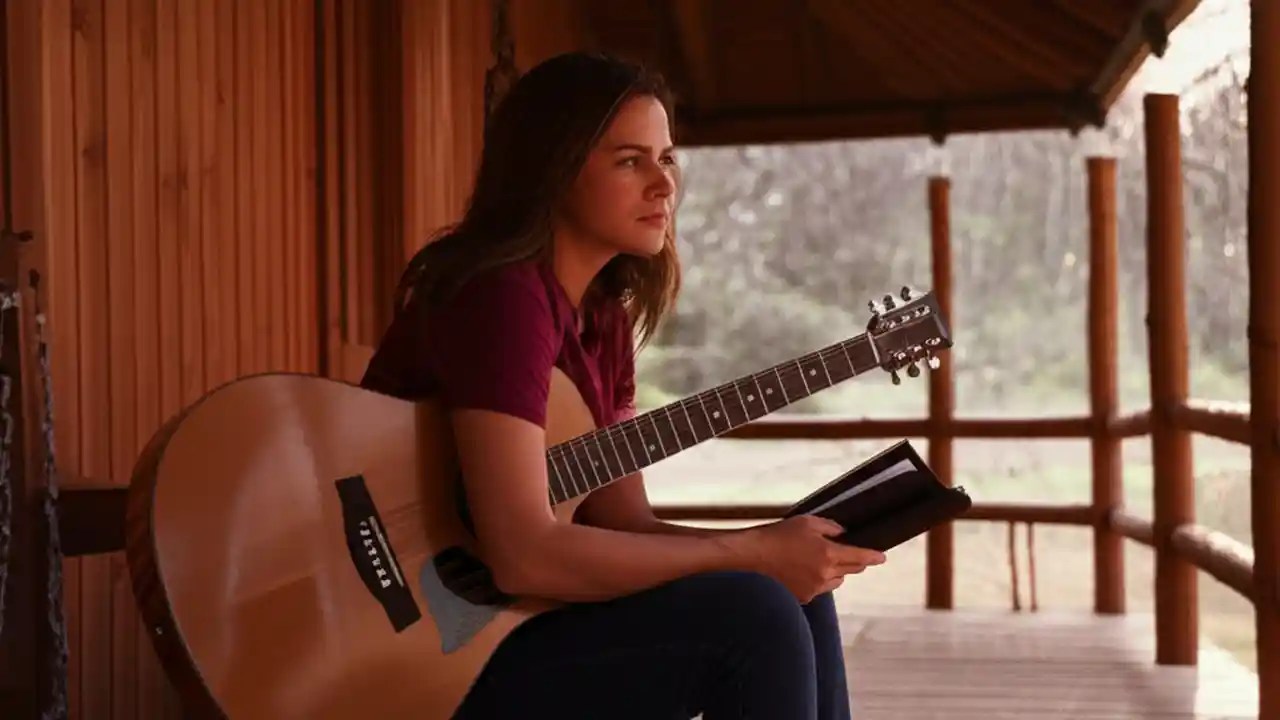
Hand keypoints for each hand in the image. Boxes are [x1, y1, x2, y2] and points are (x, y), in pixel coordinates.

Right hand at [729, 515, 885, 602]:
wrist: (751, 557)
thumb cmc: (777, 536)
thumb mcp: (806, 522)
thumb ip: (830, 527)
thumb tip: (842, 533)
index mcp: (829, 554)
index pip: (860, 557)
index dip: (874, 557)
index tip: (882, 557)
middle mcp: (825, 575)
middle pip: (851, 571)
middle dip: (853, 562)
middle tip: (849, 553)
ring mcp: (814, 589)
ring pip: (836, 581)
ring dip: (836, 572)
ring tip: (819, 560)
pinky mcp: (803, 597)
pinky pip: (819, 588)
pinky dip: (818, 580)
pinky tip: (803, 570)